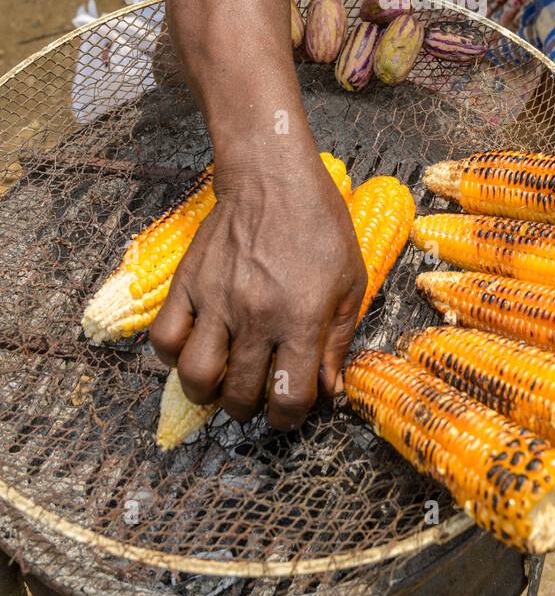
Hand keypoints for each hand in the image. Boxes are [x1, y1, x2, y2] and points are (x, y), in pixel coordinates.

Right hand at [149, 153, 366, 426]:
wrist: (272, 179)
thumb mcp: (349, 283)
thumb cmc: (320, 227)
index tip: (291, 407)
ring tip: (222, 380)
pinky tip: (195, 347)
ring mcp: (216, 301)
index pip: (289, 397)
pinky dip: (175, 356)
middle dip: (250, 409)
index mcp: (301, 319)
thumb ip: (338, 341)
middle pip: (239, 396)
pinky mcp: (188, 284)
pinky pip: (164, 339)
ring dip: (209, 392)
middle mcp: (256, 317)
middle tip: (257, 394)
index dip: (292, 417)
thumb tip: (328, 391)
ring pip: (195, 378)